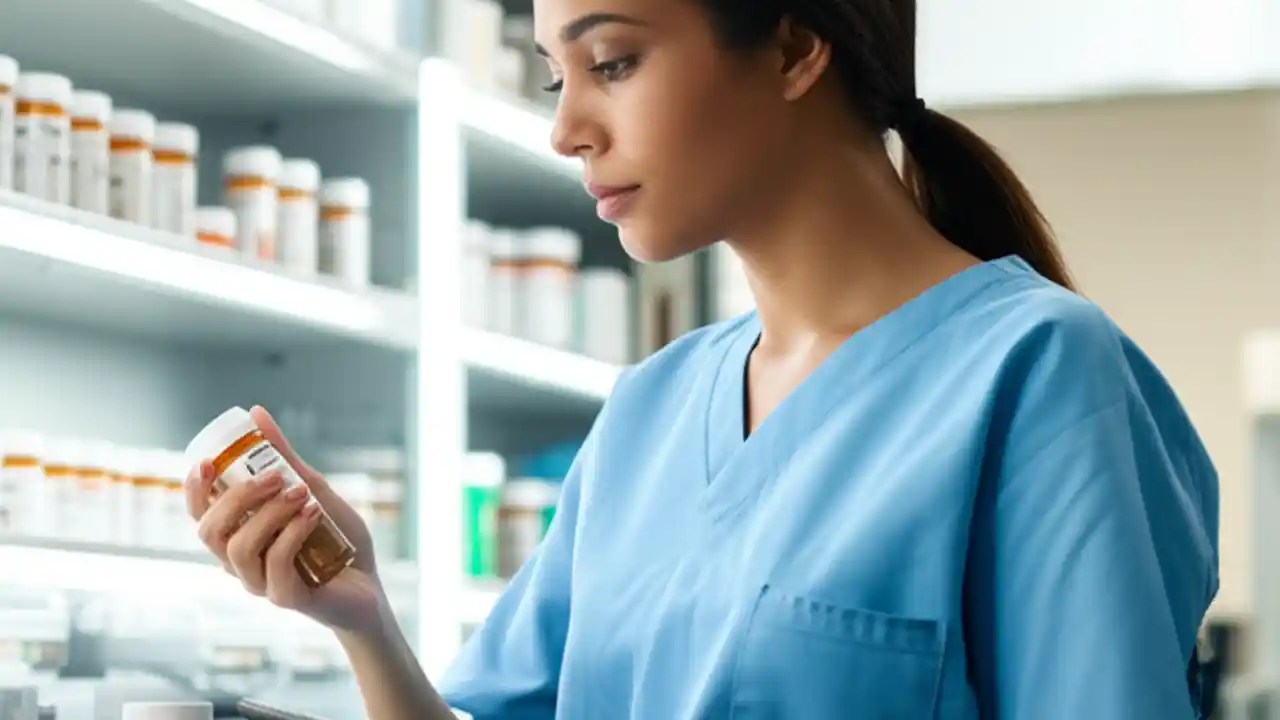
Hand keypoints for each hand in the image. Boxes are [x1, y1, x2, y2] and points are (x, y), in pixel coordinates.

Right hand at [187, 406, 387, 633]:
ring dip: (270, 514)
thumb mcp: (311, 489)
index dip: (194, 491)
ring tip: (302, 494)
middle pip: (210, 532)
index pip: (200, 517)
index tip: (208, 461)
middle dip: (237, 498)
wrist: (370, 584)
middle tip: (274, 476)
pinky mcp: (287, 598)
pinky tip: (314, 513)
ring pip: (240, 549)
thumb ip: (284, 458)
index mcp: (239, 536)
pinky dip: (293, 533)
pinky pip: (276, 565)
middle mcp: (241, 563)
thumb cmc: (336, 538)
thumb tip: (257, 414)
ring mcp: (261, 584)